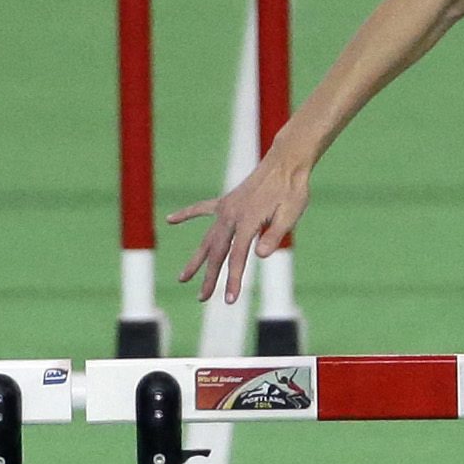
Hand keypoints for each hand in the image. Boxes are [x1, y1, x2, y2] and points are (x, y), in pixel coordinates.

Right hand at [170, 153, 312, 303]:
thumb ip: (275, 235)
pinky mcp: (226, 202)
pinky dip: (186, 214)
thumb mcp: (291, 214)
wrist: (286, 163)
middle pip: (217, 252)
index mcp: (249, 220)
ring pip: (207, 238)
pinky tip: (171, 220)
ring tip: (183, 278)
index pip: (238, 257)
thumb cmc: (293, 190)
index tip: (229, 300)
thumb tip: (259, 256)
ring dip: (196, 259)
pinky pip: (201, 209)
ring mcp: (226, 208)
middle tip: (202, 298)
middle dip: (210, 277)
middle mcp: (232, 215)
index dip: (233, 280)